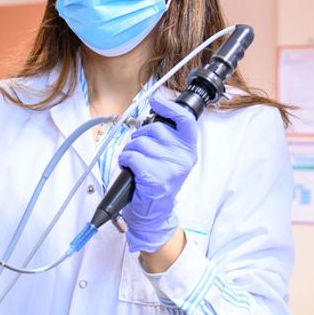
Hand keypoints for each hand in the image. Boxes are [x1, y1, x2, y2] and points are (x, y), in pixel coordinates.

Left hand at [117, 96, 198, 252]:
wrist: (153, 213)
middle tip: (140, 152)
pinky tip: (129, 168)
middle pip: (154, 129)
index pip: (185, 121)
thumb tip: (151, 117)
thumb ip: (166, 138)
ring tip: (135, 163)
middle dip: (140, 137)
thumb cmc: (157, 183)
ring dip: (130, 150)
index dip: (169, 107)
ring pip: (139, 142)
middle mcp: (183, 158)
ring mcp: (170, 168)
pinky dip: (124, 159)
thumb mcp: (170, 159)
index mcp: (188, 151)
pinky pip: (131, 155)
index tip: (157, 101)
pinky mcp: (154, 177)